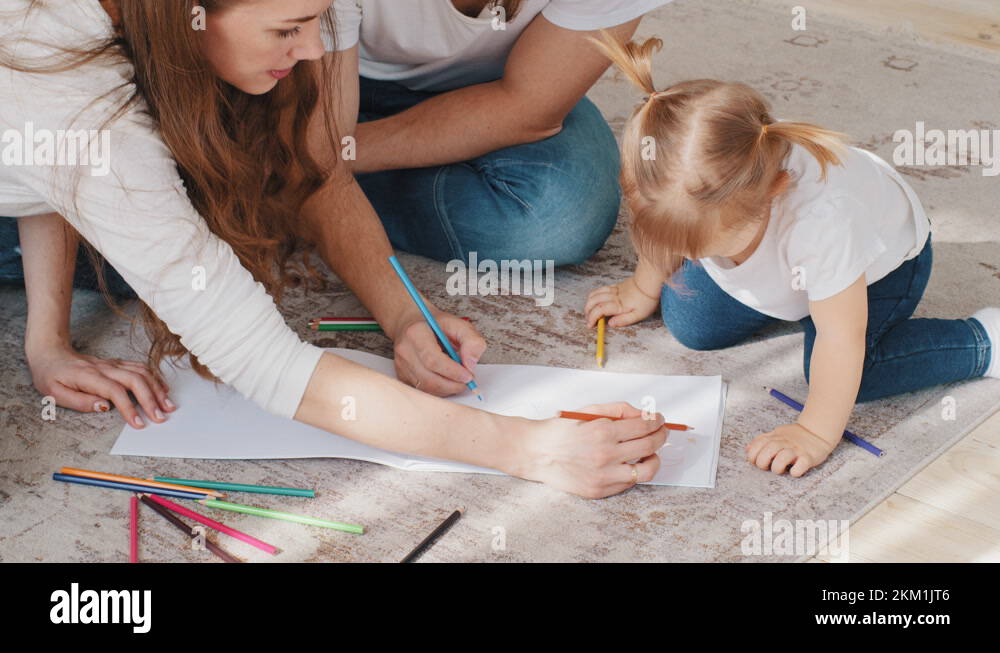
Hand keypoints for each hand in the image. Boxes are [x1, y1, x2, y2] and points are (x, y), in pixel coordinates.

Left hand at [26, 344, 174, 428]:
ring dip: (157, 389)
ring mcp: (113, 364)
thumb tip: (104, 407)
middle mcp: (105, 368)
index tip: (138, 423)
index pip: (115, 391)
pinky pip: (141, 368)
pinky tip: (162, 389)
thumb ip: (80, 401)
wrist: (51, 352)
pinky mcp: (118, 363)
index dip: (129, 408)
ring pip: (142, 373)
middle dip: (151, 399)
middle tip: (160, 417)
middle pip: (135, 380)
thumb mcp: (54, 393)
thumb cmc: (51, 375)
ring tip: (168, 405)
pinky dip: (155, 378)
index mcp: (89, 377)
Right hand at [391, 310, 486, 396]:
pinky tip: (447, 379)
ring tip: (459, 379)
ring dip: (448, 388)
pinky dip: (440, 390)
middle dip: (453, 384)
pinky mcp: (402, 376)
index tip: (468, 375)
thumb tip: (471, 364)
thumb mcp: (460, 325)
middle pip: (429, 378)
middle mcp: (405, 350)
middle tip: (468, 381)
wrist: (415, 324)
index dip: (452, 371)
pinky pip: (424, 390)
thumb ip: (472, 341)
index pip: (432, 359)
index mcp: (416, 333)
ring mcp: (401, 365)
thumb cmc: (437, 325)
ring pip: (427, 388)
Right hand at [519, 402, 668, 498]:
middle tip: (662, 432)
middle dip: (661, 436)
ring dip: (655, 459)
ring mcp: (603, 476)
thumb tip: (645, 415)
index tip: (661, 419)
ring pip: (646, 470)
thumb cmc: (561, 429)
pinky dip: (634, 472)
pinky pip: (627, 483)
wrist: (536, 452)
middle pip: (649, 446)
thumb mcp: (588, 411)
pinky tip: (630, 463)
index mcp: (602, 431)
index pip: (644, 427)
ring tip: (652, 453)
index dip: (658, 421)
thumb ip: (618, 410)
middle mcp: (605, 455)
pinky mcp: (599, 491)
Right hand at [585, 276, 659, 327]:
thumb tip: (610, 323)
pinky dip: (594, 294)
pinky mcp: (615, 286)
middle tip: (588, 319)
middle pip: (593, 301)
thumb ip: (623, 320)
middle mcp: (613, 296)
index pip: (599, 310)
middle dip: (587, 311)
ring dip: (589, 302)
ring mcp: (613, 290)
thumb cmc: (647, 300)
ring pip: (595, 293)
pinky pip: (600, 289)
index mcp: (618, 305)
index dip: (592, 318)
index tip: (590, 325)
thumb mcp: (639, 315)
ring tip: (589, 310)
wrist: (650, 281)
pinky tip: (595, 299)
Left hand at [745, 423, 836, 476]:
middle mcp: (785, 442)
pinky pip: (801, 465)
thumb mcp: (776, 434)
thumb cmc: (793, 436)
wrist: (817, 432)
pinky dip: (795, 471)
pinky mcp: (809, 457)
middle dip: (763, 462)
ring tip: (778, 470)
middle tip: (766, 467)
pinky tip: (793, 472)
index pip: (758, 444)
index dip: (752, 455)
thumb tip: (747, 449)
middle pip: (769, 450)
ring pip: (783, 457)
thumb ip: (761, 441)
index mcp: (775, 437)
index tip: (755, 461)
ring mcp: (797, 449)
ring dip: (777, 467)